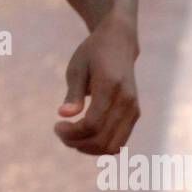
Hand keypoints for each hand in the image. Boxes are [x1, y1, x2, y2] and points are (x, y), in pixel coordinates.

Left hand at [54, 18, 139, 155]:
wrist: (119, 42)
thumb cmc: (93, 54)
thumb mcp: (77, 68)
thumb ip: (73, 93)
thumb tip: (63, 114)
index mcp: (110, 86)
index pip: (92, 123)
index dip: (71, 132)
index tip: (56, 125)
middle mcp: (126, 101)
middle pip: (102, 139)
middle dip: (76, 142)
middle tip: (60, 132)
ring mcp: (133, 109)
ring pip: (113, 147)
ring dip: (88, 148)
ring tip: (71, 136)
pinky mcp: (134, 115)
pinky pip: (119, 142)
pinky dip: (100, 146)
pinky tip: (84, 135)